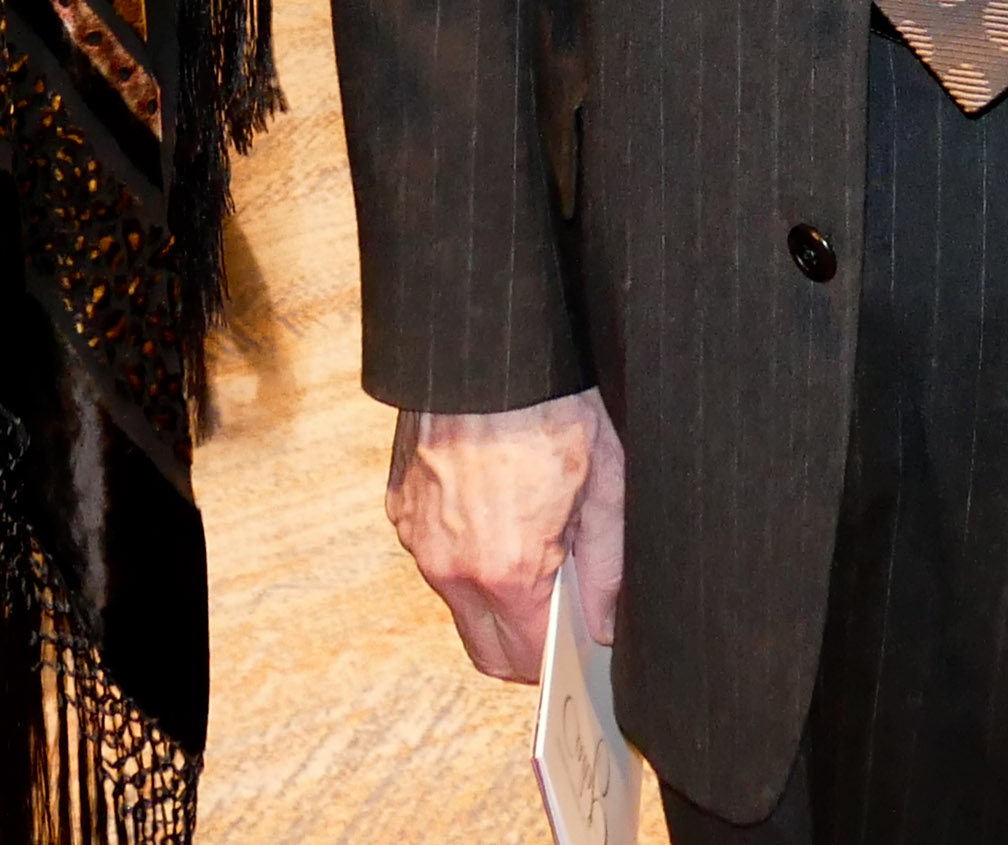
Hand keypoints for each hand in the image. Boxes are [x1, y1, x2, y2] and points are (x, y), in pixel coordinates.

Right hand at [386, 387, 625, 680]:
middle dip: (525, 648)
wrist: (485, 342)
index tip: (582, 652)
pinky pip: (436, 557)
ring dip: (494, 599)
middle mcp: (449, 563)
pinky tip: (500, 516)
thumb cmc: (552, 402)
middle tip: (562, 617)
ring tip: (536, 551)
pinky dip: (466, 557)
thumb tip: (606, 623)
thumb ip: (607, 567)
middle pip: (485, 650)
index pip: (527, 661)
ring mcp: (417, 535)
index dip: (560, 664)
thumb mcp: (606, 483)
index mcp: (504, 566)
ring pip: (458, 603)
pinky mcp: (400, 506)